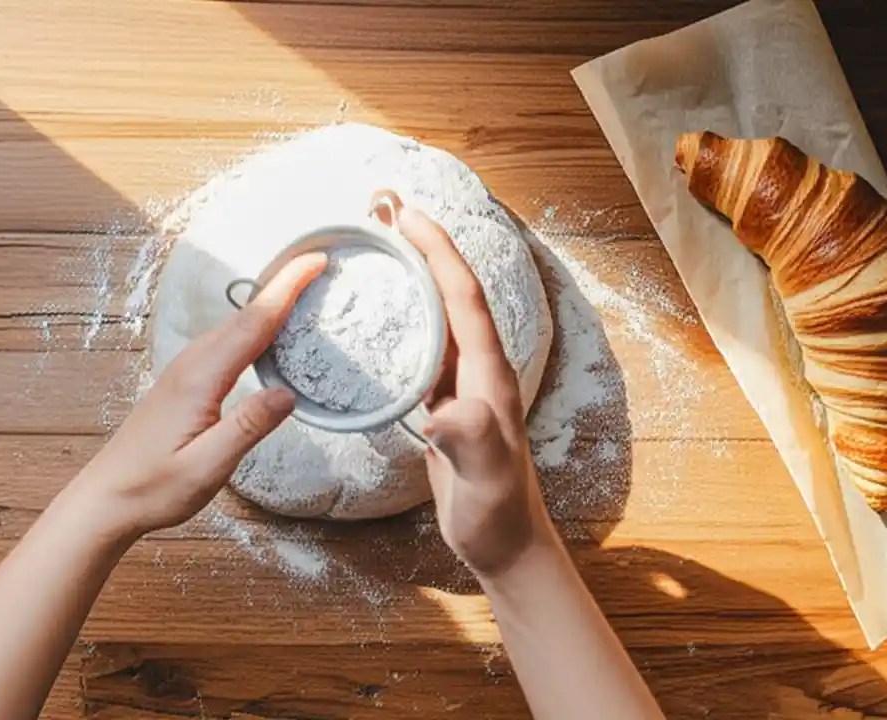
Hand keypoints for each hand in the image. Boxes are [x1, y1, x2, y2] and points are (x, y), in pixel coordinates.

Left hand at [71, 253, 326, 539]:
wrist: (106, 498)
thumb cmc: (153, 488)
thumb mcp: (206, 468)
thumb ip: (247, 428)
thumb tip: (287, 394)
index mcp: (200, 378)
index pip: (254, 323)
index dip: (287, 289)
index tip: (316, 261)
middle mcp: (191, 365)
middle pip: (246, 315)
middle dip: (284, 286)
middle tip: (321, 269)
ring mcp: (184, 370)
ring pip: (234, 326)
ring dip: (269, 306)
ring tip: (304, 294)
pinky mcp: (183, 381)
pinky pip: (225, 342)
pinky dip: (253, 328)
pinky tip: (265, 336)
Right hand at [397, 205, 556, 577]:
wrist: (506, 546)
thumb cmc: (497, 514)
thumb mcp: (485, 479)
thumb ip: (472, 441)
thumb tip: (443, 410)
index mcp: (489, 375)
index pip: (463, 298)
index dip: (439, 253)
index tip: (409, 217)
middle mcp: (480, 371)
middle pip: (452, 294)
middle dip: (425, 248)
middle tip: (386, 214)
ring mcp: (464, 386)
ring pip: (439, 316)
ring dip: (415, 278)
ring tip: (380, 248)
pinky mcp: (447, 405)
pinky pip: (425, 348)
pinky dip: (406, 320)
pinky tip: (382, 318)